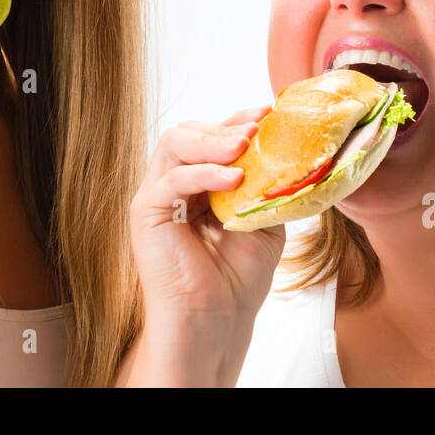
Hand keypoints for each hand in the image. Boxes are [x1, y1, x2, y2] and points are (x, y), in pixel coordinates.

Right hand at [128, 104, 284, 381]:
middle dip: (224, 125)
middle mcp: (173, 184)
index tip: (267, 112)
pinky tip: (232, 178)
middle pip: (188, 131)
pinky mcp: (146, 213)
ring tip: (242, 146)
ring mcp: (156, 196)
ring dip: (211, 140)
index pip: (211, 136)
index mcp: (199, 183)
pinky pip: (170, 179)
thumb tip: (289, 151)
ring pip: (173, 143)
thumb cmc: (237, 278)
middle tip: (255, 130)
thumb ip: (265, 185)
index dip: (237, 119)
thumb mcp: (263, 220)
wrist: (216, 322)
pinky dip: (202, 172)